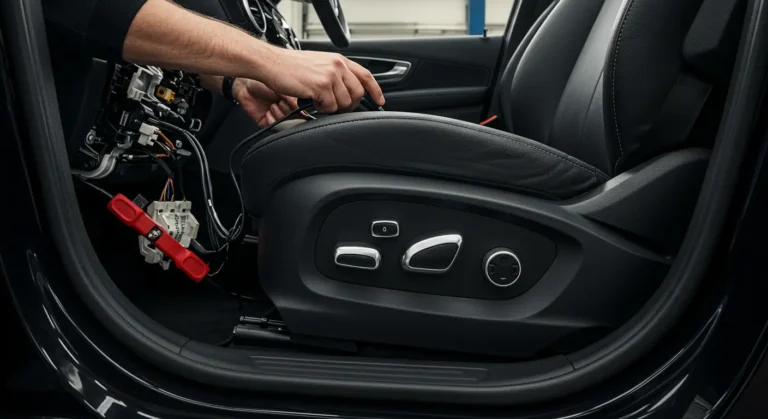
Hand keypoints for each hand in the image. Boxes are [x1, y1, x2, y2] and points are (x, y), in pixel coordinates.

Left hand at [232, 78, 297, 127]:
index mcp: (291, 102)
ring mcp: (275, 116)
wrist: (245, 85)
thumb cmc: (263, 82)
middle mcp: (284, 110)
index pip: (302, 113)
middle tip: (282, 102)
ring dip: (279, 115)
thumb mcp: (283, 90)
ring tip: (273, 105)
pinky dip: (271, 120)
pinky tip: (268, 112)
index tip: (297, 107)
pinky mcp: (265, 122)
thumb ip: (295, 102)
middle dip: (288, 112)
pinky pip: (273, 127)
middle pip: (293, 120)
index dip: (300, 112)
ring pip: (284, 125)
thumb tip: (305, 112)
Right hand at [262, 48, 383, 113]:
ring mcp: (330, 76)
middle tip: (336, 107)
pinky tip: (312, 102)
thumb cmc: (291, 66)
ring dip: (333, 107)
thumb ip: (335, 74)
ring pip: (345, 103)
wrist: (272, 64)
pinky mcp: (321, 86)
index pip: (366, 76)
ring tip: (319, 101)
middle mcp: (337, 66)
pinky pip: (331, 107)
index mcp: (339, 60)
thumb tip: (345, 91)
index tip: (379, 101)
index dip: (375, 90)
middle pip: (357, 94)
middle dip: (349, 105)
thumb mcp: (319, 64)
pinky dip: (322, 109)